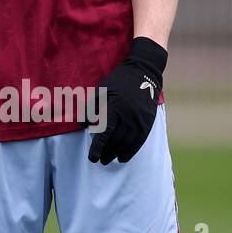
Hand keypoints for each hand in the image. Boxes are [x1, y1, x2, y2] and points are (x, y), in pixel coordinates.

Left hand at [88, 36, 167, 164]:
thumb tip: (84, 125)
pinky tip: (123, 157)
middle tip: (99, 160)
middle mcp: (128, 115)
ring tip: (108, 160)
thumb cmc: (118, 81)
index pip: (105, 132)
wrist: (144, 72)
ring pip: (127, 143)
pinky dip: (131, 151)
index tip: (92, 158)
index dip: (98, 147)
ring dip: (117, 153)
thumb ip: (91, 108)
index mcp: (115, 107)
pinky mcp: (148, 121)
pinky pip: (139, 141)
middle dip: (106, 152)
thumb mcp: (101, 90)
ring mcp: (139, 119)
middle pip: (116, 140)